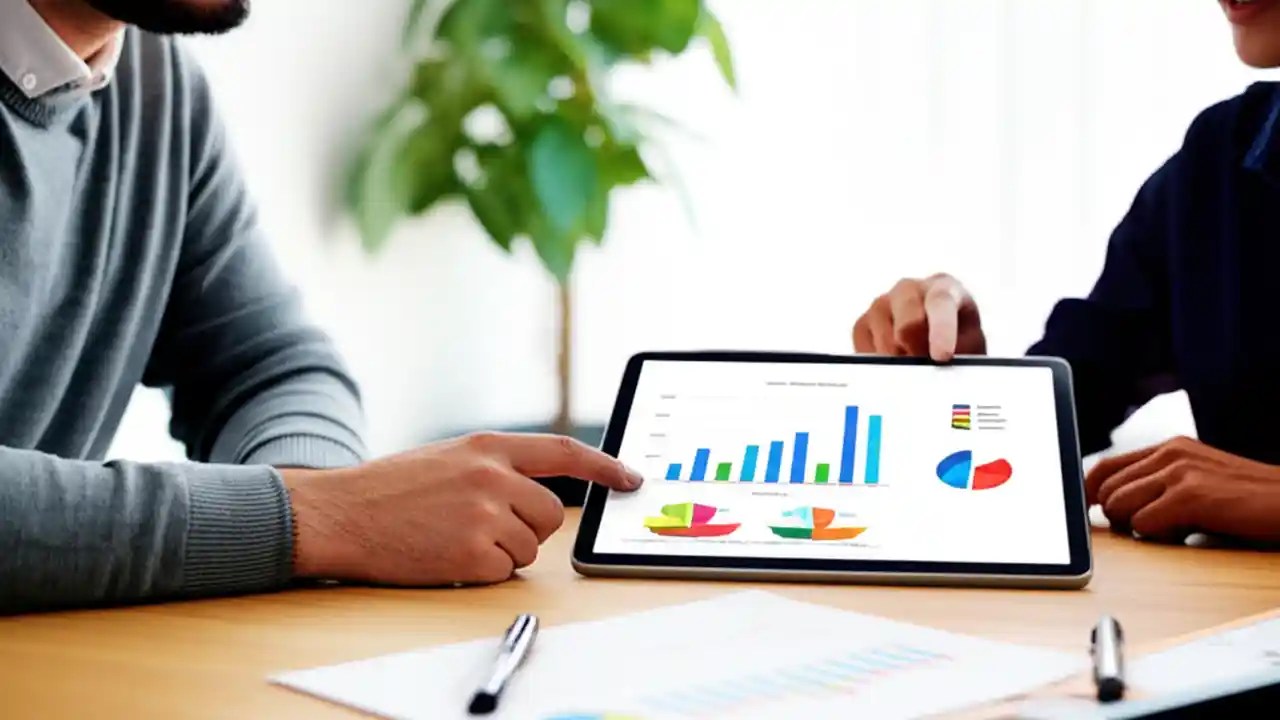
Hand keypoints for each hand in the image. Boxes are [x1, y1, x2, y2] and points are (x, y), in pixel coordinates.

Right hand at [281, 432, 642, 585]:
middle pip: (550, 514)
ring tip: (454, 536)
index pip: (564, 452)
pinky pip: (503, 571)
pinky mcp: (473, 552)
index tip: (630, 477)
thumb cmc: (391, 489)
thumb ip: (496, 466)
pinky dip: (480, 571)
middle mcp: (492, 475)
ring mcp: (484, 513)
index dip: (604, 466)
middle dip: (528, 528)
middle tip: (483, 527)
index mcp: (488, 446)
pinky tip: (446, 554)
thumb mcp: (449, 458)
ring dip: (501, 552)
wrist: (341, 513)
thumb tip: (543, 492)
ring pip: (529, 547)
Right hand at [852, 274, 985, 360]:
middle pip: (907, 324)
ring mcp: (882, 304)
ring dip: (901, 363)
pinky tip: (896, 366)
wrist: (940, 343)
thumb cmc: (959, 342)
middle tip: (927, 370)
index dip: (941, 331)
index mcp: (945, 287)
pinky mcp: (863, 324)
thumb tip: (944, 371)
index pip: (940, 302)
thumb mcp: (972, 346)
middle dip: (918, 353)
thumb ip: (963, 354)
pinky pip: (866, 350)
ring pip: (886, 342)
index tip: (941, 357)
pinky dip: (881, 365)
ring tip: (915, 368)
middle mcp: (910, 289)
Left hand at [1086, 436, 1279, 543]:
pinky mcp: (1190, 495)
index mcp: (1170, 447)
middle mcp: (1171, 454)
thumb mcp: (1200, 480)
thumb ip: (1161, 483)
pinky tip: (1185, 533)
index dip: (1090, 492)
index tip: (1085, 512)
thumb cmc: (1248, 501)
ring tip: (1171, 528)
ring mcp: (1180, 472)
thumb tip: (1112, 503)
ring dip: (1136, 527)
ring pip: (1118, 505)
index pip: (1106, 466)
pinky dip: (1157, 536)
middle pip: (1107, 489)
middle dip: (1116, 516)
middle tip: (1145, 528)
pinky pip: (1143, 523)